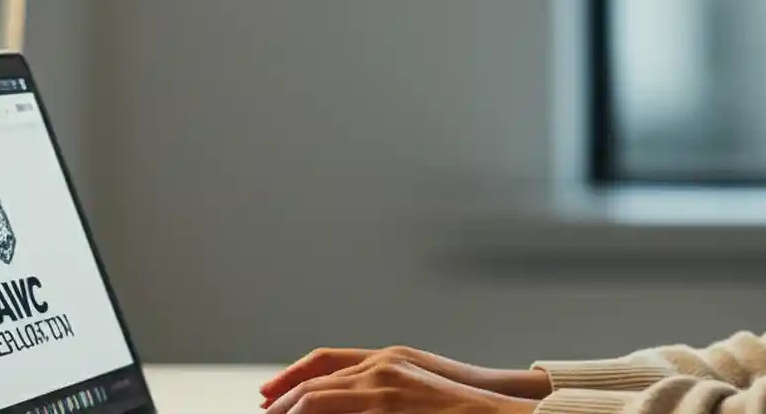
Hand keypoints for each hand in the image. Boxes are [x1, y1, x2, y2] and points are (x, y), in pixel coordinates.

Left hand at [259, 355, 541, 413]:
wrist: (496, 406)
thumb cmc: (461, 404)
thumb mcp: (416, 386)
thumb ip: (385, 389)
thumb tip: (359, 404)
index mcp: (387, 357)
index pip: (325, 361)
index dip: (293, 375)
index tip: (268, 394)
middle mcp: (381, 364)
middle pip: (316, 380)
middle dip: (283, 399)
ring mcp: (384, 384)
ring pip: (318, 396)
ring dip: (292, 410)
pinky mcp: (388, 404)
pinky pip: (337, 409)